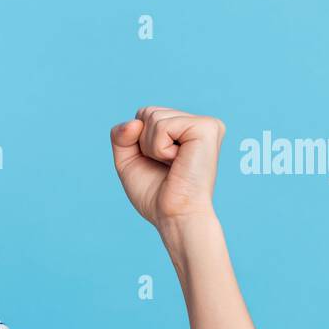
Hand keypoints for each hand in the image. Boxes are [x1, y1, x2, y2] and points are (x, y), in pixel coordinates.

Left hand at [109, 106, 223, 228]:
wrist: (174, 216)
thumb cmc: (156, 195)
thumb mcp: (128, 161)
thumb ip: (121, 136)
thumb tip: (134, 122)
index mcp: (184, 129)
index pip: (144, 115)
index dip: (137, 142)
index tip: (156, 164)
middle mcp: (198, 123)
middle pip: (147, 112)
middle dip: (143, 143)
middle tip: (165, 166)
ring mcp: (205, 123)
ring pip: (153, 117)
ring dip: (151, 147)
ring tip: (172, 165)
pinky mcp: (207, 127)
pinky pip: (162, 126)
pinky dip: (159, 148)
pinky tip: (177, 162)